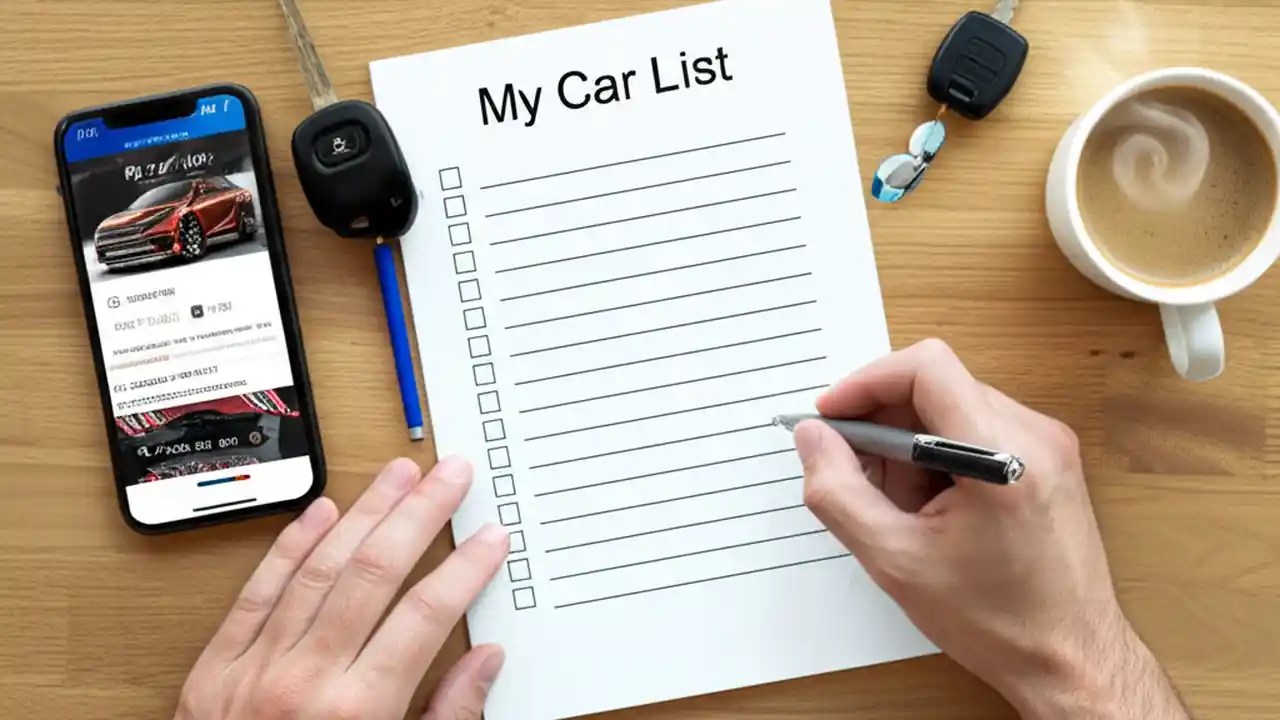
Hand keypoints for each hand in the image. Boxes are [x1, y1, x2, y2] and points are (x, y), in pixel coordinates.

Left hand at [176, 457, 508, 719]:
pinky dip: (289, 547)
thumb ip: (446, 717)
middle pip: (374, 574)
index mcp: (357, 713)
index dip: (464, 569)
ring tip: (399, 476)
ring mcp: (253, 669)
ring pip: (318, 569)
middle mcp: (304, 682)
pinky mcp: (213, 669)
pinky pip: (255, 592)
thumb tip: (487, 661)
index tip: (490, 538)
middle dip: (421, 515)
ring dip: (364, 513)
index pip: (425, 615)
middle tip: (451, 475)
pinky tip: (322, 511)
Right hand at [798, 340, 1186, 719]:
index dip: (867, 382)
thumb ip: (839, 493)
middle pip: (936, 386)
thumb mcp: (895, 561)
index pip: (926, 368)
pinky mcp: (1049, 458)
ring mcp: (1048, 444)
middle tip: (858, 476)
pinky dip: (939, 455)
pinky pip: (977, 428)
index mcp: (1004, 456)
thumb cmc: (998, 622)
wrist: (1071, 659)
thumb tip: (813, 439)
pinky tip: (932, 508)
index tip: (832, 415)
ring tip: (903, 506)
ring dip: (910, 444)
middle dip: (884, 424)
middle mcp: (1035, 436)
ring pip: (952, 406)